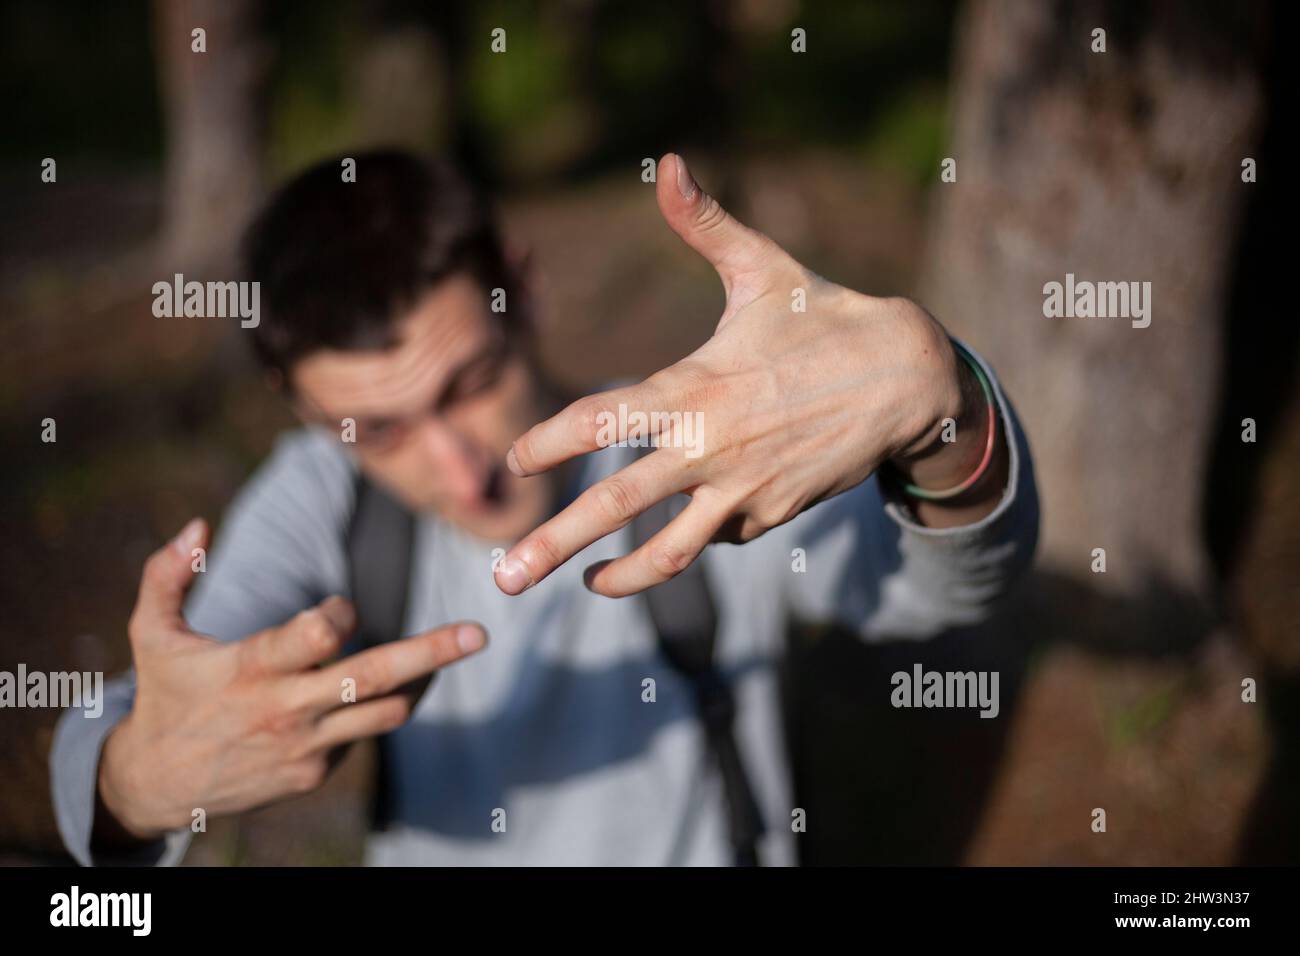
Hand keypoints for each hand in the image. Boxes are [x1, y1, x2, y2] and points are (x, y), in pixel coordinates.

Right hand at [97, 518, 487, 840]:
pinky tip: (375, 690)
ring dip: (414, 680)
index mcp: (251, 668)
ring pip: (386, 710)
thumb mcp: (150, 633)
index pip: (320, 634)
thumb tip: (199, 524)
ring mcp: (306, 745)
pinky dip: (374, 707)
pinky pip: (365, 733)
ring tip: (443, 655)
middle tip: (478, 633)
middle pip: (374, 676)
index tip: (339, 610)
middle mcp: (285, 709)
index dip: (340, 612)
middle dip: (431, 652)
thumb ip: (167, 575)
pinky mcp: (315, 772)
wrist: (158, 784)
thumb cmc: (164, 695)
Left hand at [494, 153, 1005, 598]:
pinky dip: (690, 534)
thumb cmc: (826, 316)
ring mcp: (742, 490)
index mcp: (694, 387)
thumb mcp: (762, 267)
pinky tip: (677, 526)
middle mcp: (710, 448)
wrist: (909, 379)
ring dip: (618, 579)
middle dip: (551, 543)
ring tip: (581, 585)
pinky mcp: (771, 516)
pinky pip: (717, 534)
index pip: (600, 418)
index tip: (516, 458)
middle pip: (615, 507)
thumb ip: (704, 223)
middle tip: (504, 578)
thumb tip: (667, 162)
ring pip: (668, 553)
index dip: (550, 440)